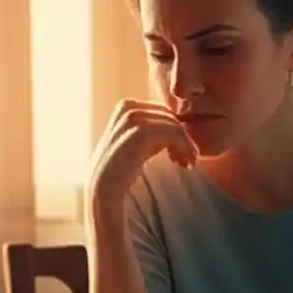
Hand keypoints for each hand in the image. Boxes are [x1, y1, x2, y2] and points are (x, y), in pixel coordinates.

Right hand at [86, 98, 196, 215]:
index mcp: (127, 105)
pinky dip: (184, 148)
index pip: (163, 111)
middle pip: (170, 116)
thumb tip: (180, 127)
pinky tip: (183, 163)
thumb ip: (154, 131)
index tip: (180, 153)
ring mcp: (134, 117)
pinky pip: (174, 133)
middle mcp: (129, 107)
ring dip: (185, 144)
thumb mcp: (139, 143)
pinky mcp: (142, 130)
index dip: (175, 130)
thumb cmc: (122, 168)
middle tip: (187, 160)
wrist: (104, 187)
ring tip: (186, 164)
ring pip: (174, 124)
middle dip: (182, 137)